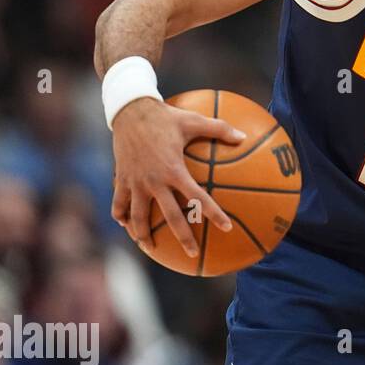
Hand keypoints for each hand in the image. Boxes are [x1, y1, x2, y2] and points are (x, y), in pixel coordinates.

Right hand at [110, 97, 243, 256]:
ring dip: (143, 234)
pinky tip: (125, 225)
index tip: (226, 228)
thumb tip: (245, 137)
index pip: (197, 198)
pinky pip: (119, 203)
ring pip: (138, 216)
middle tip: (192, 254)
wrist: (129, 109)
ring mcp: (134, 182)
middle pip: (169, 216)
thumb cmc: (165, 116)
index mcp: (174, 170)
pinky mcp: (121, 178)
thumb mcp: (195, 120)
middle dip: (182, 237)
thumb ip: (221, 130)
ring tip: (149, 247)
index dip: (213, 214)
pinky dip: (121, 215)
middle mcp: (153, 181)